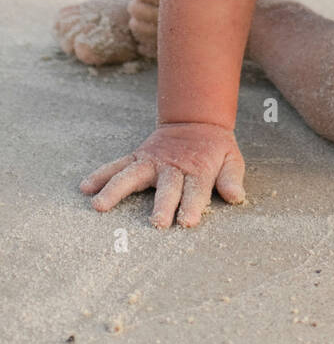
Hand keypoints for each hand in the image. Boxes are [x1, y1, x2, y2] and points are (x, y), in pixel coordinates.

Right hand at [80, 122, 246, 228]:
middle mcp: (172, 166)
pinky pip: (117, 166)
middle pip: (167, 187)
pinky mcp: (138, 157)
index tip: (187, 222)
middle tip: (156, 223)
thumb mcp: (231, 159)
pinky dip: (101, 175)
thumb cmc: (215, 149)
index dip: (192, 205)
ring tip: (99, 205)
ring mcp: (152, 161)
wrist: (196, 120)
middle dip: (162, 204)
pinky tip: (86, 187)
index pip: (196, 190)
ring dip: (116, 189)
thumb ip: (231, 178)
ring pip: (132, 175)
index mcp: (198, 169)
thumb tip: (236, 197)